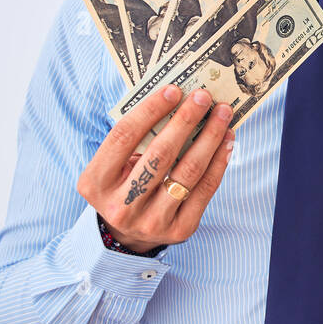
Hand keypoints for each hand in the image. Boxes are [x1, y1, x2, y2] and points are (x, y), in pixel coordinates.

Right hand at [76, 85, 235, 252]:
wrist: (128, 233)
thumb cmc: (123, 183)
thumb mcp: (114, 164)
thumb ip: (136, 138)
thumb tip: (177, 101)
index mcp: (96, 182)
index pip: (124, 136)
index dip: (150, 110)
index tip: (173, 90)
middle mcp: (121, 205)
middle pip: (160, 154)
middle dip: (186, 120)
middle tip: (204, 96)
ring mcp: (151, 221)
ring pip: (188, 171)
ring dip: (210, 137)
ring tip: (222, 113)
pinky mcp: (180, 229)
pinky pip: (205, 188)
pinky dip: (219, 160)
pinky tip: (227, 140)